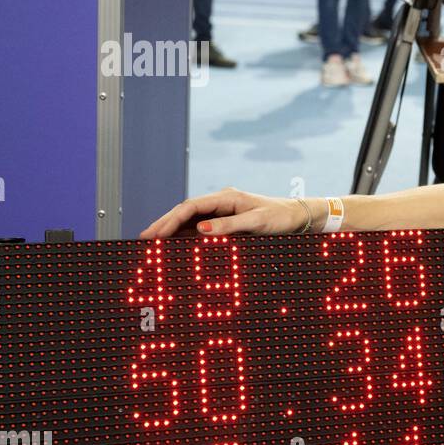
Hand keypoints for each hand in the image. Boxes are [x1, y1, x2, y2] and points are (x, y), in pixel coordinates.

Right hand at [139, 187, 307, 238]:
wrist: (300, 218)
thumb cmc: (281, 217)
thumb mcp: (257, 222)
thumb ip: (229, 226)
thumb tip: (201, 230)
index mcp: (227, 198)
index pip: (190, 207)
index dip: (170, 220)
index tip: (155, 234)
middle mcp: (222, 203)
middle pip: (185, 213)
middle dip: (163, 225)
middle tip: (143, 240)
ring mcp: (223, 213)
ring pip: (190, 221)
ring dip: (172, 232)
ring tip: (152, 244)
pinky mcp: (227, 224)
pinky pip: (201, 230)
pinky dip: (186, 237)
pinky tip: (174, 246)